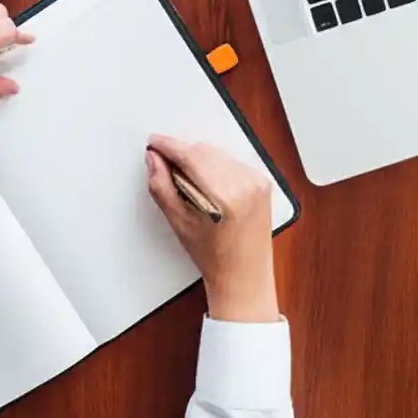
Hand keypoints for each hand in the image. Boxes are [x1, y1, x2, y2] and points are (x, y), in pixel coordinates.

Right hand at [146, 135, 278, 322]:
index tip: (155, 143)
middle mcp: (246, 184)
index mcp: (226, 196)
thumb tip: (154, 159)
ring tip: (186, 180)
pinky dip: (215, 165)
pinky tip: (207, 183)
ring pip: (218, 152)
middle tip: (164, 164)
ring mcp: (258, 182)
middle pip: (204, 150)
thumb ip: (162, 187)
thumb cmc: (215, 258)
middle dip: (181, 152)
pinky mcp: (263, 181)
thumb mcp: (179, 223)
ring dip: (198, 158)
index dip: (169, 146)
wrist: (245, 275)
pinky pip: (232, 161)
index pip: (191, 155)